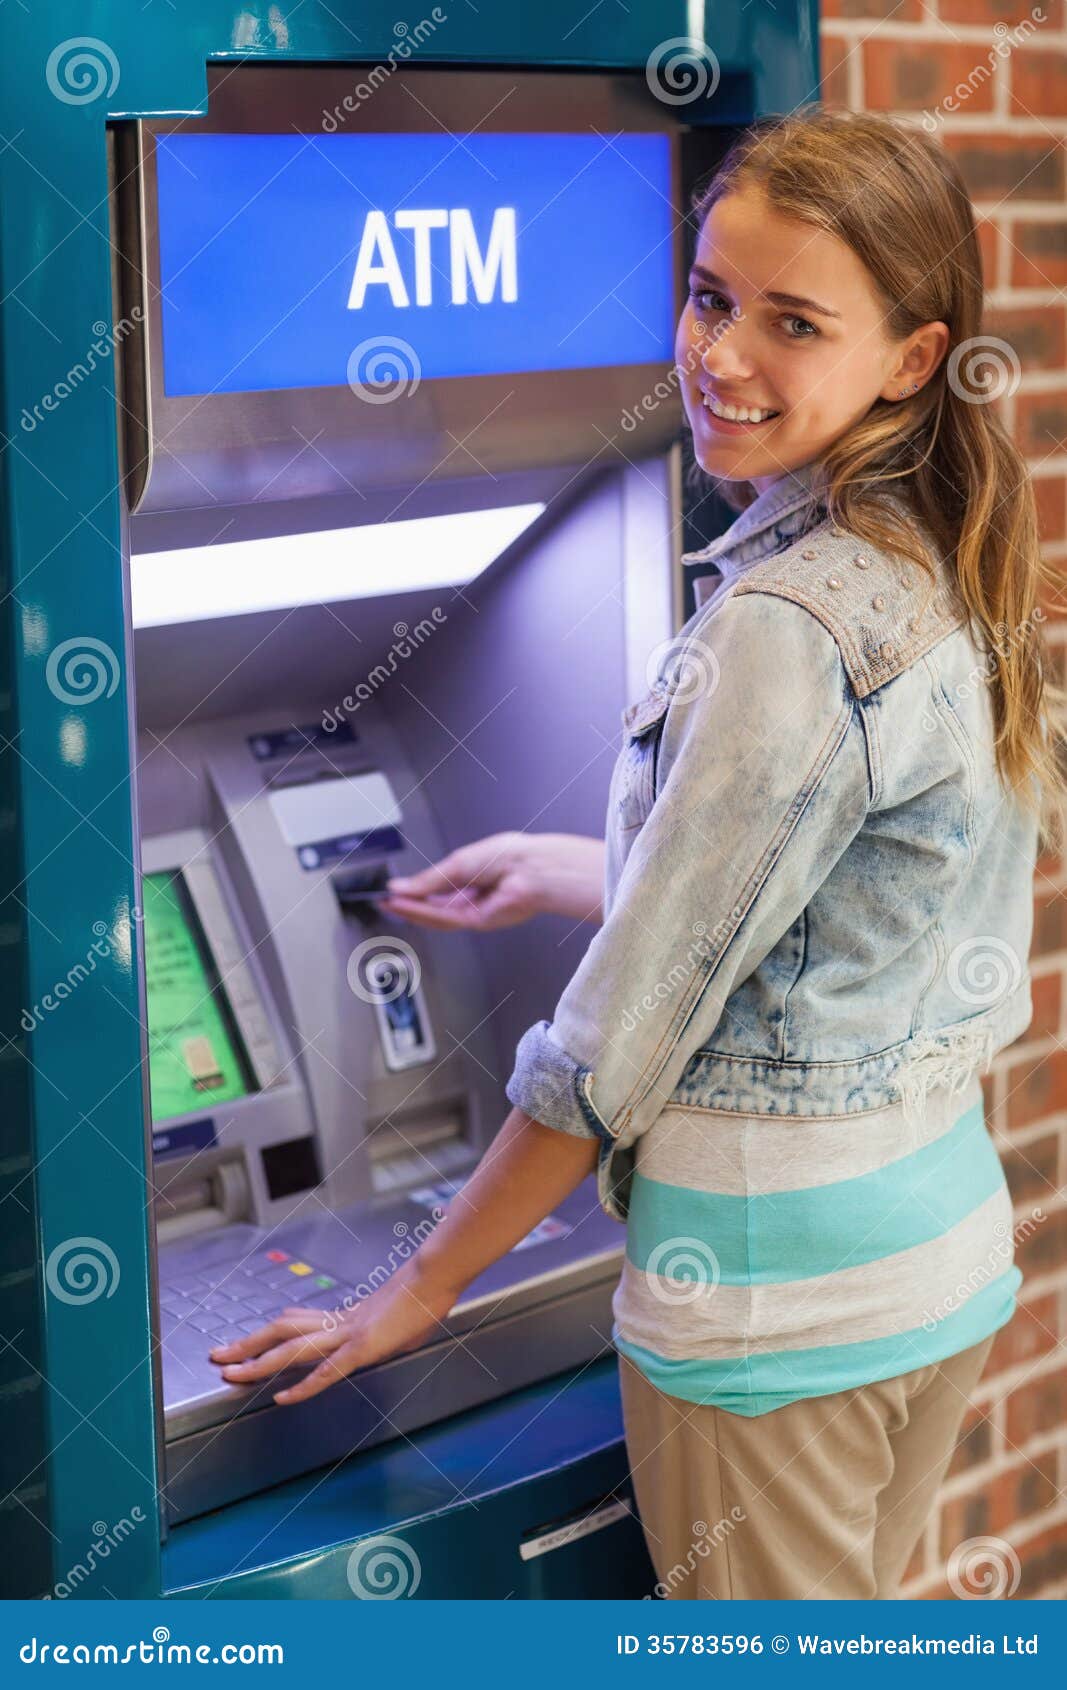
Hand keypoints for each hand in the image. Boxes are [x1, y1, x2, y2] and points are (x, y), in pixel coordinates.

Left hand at [208, 1257, 459, 1405]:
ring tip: (230, 1373)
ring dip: (257, 1362)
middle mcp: (339, 1322)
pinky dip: (302, 1387)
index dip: (272, 1332)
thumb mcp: (398, 1314)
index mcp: (348, 1316)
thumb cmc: (425, 1295)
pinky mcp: (361, 1347)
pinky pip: (325, 1371)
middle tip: (218, 1354)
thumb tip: (392, 1332)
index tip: (252, 1339)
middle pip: (282, 1330)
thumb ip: (385, 1327)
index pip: (301, 1321)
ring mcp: (347, 1334)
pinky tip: (282, 1398)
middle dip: (247, 1344)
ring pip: (291, 1348)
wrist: (435, 1275)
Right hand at [379, 831, 604, 929]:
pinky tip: (406, 905)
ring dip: (410, 910)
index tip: (394, 890)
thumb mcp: (457, 863)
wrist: (530, 868)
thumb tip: (403, 887)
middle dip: (408, 903)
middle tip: (385, 900)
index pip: (437, 889)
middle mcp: (472, 896)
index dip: (414, 891)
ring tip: (389, 904)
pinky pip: (443, 918)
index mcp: (471, 877)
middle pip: (433, 905)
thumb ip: (429, 880)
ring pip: (435, 915)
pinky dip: (422, 912)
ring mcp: (474, 910)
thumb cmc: (508, 856)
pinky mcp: (476, 921)